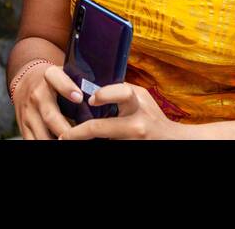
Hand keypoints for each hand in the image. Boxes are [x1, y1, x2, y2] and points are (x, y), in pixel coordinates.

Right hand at [14, 63, 82, 139]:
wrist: (25, 80)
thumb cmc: (53, 80)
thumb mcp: (64, 73)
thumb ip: (78, 82)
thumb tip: (98, 99)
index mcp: (50, 76)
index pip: (57, 79)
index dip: (68, 88)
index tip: (79, 98)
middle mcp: (37, 94)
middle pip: (50, 116)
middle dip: (65, 130)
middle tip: (80, 136)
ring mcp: (29, 112)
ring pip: (41, 133)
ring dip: (56, 141)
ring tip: (71, 141)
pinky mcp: (23, 125)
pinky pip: (32, 140)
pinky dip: (44, 143)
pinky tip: (59, 142)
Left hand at [58, 82, 176, 139]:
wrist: (170, 139)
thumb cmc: (152, 115)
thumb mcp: (141, 98)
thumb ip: (121, 92)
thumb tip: (93, 86)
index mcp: (137, 104)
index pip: (120, 93)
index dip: (103, 95)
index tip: (90, 99)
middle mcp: (135, 125)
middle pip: (98, 128)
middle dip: (76, 133)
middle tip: (63, 136)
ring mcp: (132, 140)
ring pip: (101, 140)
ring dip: (83, 140)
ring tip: (69, 140)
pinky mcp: (130, 148)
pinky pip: (108, 145)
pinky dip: (97, 143)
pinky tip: (86, 143)